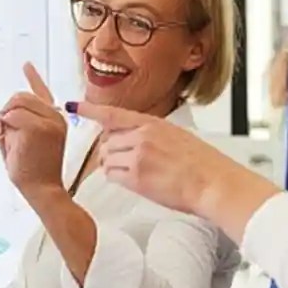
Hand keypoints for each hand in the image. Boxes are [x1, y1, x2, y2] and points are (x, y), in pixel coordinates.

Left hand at [0, 63, 66, 196]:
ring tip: (11, 140)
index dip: (33, 77)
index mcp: (54, 120)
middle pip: (21, 96)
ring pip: (16, 104)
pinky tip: (13, 142)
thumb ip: (9, 130)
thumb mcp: (19, 147)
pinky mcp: (38, 128)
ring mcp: (48, 121)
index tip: (26, 64)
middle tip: (6, 131)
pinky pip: (12, 116)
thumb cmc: (34, 172)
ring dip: (7, 120)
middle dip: (8, 111)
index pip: (42, 92)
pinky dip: (6, 128)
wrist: (43, 190)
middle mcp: (55, 117)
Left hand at [71, 101, 233, 214]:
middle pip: (106, 141)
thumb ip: (151, 134)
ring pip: (106, 159)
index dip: (90, 110)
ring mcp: (138, 155)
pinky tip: (135, 182)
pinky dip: (118, 179)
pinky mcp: (137, 177)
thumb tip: (132, 140)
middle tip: (125, 162)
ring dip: (114, 167)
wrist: (212, 182)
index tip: (74, 105)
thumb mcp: (177, 135)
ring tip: (135, 174)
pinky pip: (112, 175)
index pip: (113, 113)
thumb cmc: (202, 163)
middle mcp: (142, 136)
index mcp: (152, 123)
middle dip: (109, 152)